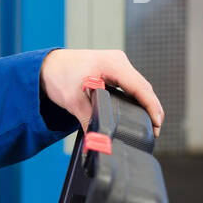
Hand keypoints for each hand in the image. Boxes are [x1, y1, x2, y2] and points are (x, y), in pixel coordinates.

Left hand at [40, 48, 163, 135]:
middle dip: (152, 108)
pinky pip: (130, 83)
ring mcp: (116, 63)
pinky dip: (136, 96)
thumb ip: (88, 121)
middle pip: (143, 87)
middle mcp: (118, 61)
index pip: (140, 88)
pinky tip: (138, 109)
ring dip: (145, 102)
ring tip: (151, 122)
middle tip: (156, 130)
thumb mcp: (72, 101)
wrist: (45, 65)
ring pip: (138, 85)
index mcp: (111, 64)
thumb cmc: (56, 76)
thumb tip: (97, 141)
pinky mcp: (112, 68)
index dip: (151, 107)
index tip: (157, 123)